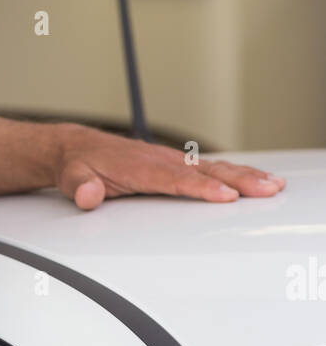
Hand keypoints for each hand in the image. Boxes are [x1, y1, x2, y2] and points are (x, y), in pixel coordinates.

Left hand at [53, 124, 286, 210]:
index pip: (176, 180)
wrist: (76, 149)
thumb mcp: (71, 178)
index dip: (202, 188)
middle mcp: (160, 160)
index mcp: (140, 167)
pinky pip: (209, 168)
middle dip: (238, 181)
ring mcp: (170, 161)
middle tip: (266, 189)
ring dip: (245, 176)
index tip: (226, 196)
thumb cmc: (79, 166)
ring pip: (213, 167)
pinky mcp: (175, 164)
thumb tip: (88, 195)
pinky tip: (254, 180)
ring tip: (272, 185)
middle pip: (205, 171)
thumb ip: (80, 187)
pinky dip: (234, 173)